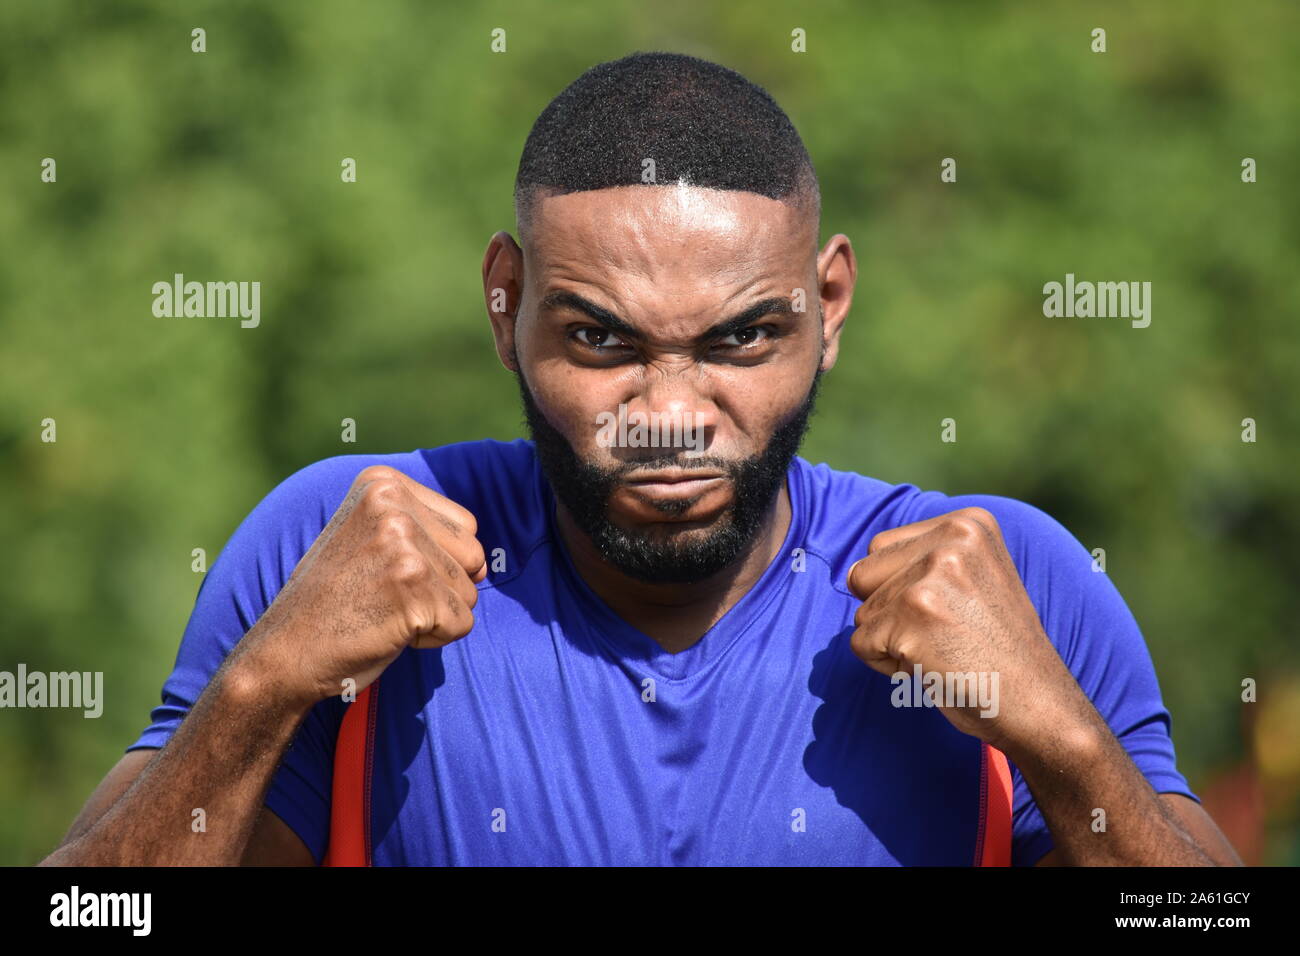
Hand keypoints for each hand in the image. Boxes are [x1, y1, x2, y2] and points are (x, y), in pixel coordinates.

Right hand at [241, 465, 486, 705]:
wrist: (286, 650)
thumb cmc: (336, 600)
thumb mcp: (371, 537)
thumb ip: (424, 529)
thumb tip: (485, 561)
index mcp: (384, 484)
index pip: (466, 525)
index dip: (438, 561)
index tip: (386, 572)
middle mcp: (393, 506)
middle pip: (474, 555)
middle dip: (442, 588)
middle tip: (386, 596)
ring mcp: (403, 546)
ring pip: (469, 592)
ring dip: (435, 614)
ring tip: (384, 612)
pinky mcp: (412, 590)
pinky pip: (461, 624)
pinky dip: (433, 639)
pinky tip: (389, 631)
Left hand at [846, 507, 1081, 750]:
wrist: (1038, 705)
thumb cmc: (998, 650)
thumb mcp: (973, 578)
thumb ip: (924, 560)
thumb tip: (852, 573)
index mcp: (968, 523)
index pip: (880, 547)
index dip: (900, 588)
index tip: (950, 611)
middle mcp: (951, 540)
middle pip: (863, 574)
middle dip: (887, 611)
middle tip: (941, 634)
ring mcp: (931, 578)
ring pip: (862, 612)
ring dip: (891, 642)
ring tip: (942, 651)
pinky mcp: (912, 617)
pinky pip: (861, 644)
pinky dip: (887, 665)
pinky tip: (932, 668)